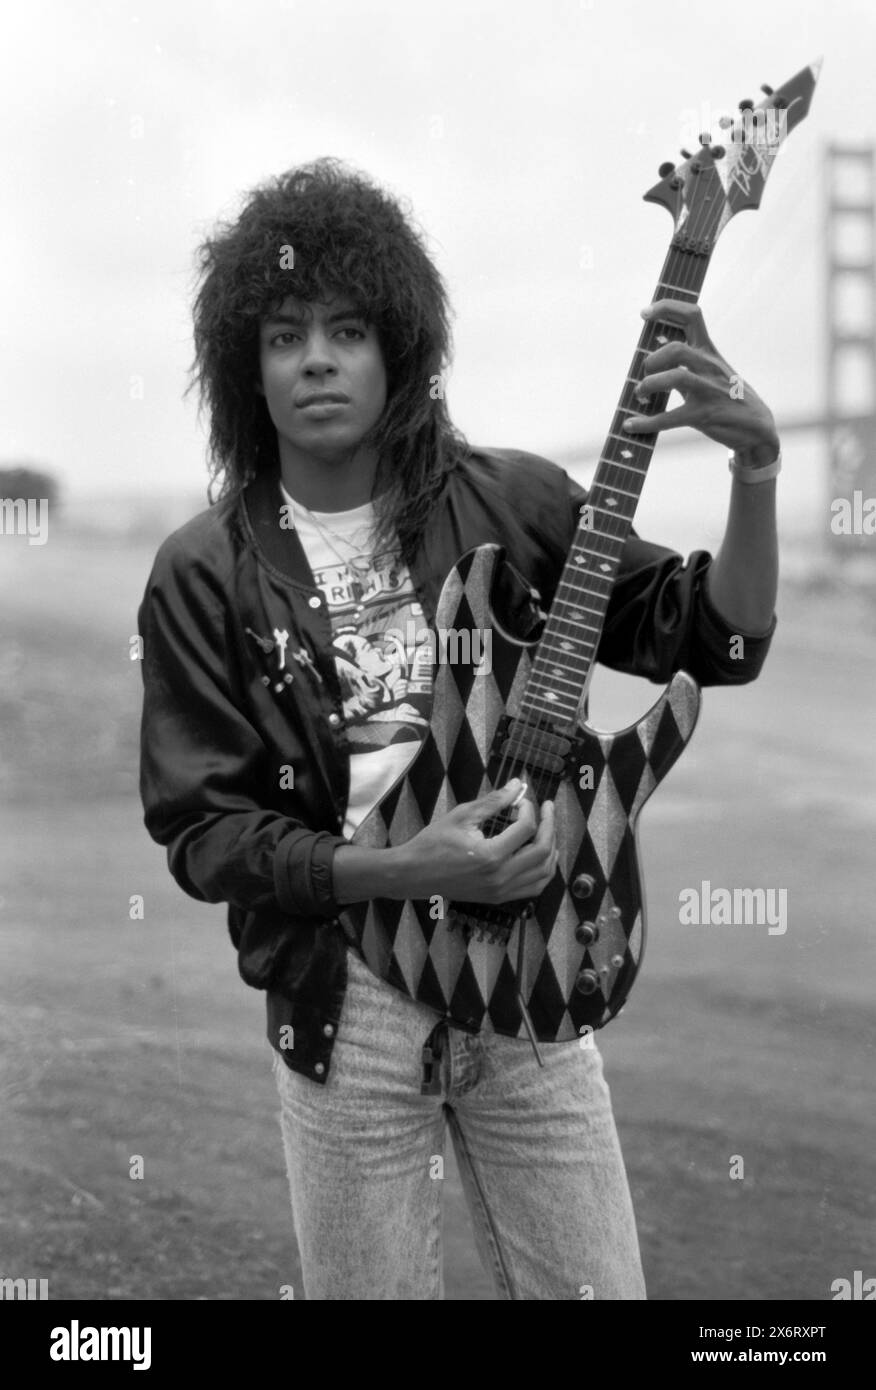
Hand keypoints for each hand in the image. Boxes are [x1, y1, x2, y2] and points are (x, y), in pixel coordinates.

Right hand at [398, 777, 557, 904]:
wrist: (413, 875)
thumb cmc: (433, 843)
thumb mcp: (462, 815)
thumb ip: (494, 801)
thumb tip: (517, 785)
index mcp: (491, 856)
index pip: (526, 828)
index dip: (529, 808)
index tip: (522, 799)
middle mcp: (500, 877)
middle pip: (543, 851)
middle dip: (549, 826)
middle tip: (547, 809)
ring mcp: (501, 891)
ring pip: (543, 873)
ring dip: (551, 849)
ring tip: (546, 829)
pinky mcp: (499, 898)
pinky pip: (533, 887)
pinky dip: (543, 870)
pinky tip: (540, 854)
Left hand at [622, 300, 779, 461]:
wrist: (756, 427)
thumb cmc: (726, 397)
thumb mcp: (709, 372)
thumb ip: (685, 363)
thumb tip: (650, 358)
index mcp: (709, 351)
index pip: (692, 316)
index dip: (666, 309)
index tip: (645, 313)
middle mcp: (709, 366)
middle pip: (677, 349)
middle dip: (653, 359)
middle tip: (646, 372)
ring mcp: (709, 391)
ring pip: (676, 378)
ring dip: (649, 385)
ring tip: (640, 394)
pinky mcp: (705, 415)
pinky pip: (670, 417)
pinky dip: (646, 422)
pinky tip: (632, 425)